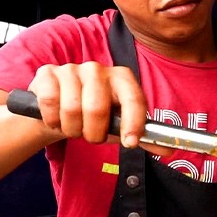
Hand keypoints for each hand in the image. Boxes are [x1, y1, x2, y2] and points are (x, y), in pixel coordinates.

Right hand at [27, 63, 146, 147]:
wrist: (59, 113)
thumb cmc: (95, 120)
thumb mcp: (121, 128)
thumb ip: (145, 138)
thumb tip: (169, 148)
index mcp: (122, 78)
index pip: (133, 98)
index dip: (133, 123)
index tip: (130, 143)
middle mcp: (98, 69)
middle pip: (97, 108)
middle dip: (93, 133)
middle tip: (91, 136)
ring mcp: (71, 69)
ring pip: (71, 109)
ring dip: (72, 129)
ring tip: (74, 127)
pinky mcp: (47, 73)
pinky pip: (50, 103)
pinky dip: (52, 120)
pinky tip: (55, 118)